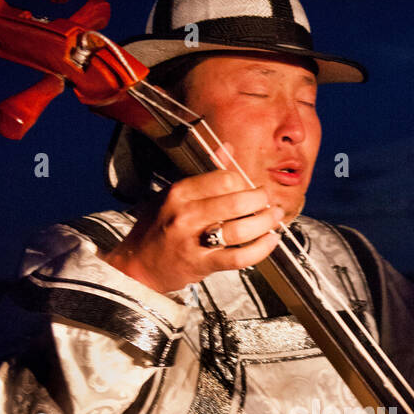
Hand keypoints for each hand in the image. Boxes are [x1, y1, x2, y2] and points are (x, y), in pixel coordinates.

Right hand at [107, 150, 283, 292]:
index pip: (224, 178)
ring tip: (275, 219)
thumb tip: (227, 148)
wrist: (138, 265)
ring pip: (240, 229)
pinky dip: (260, 249)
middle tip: (268, 202)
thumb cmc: (158, 229)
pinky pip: (239, 257)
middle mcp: (186, 214)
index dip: (245, 183)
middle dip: (260, 201)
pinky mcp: (202, 264)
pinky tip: (271, 240)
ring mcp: (193, 241)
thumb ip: (205, 174)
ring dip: (265, 223)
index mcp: (179, 192)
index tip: (250, 188)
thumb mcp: (174, 195)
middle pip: (236, 201)